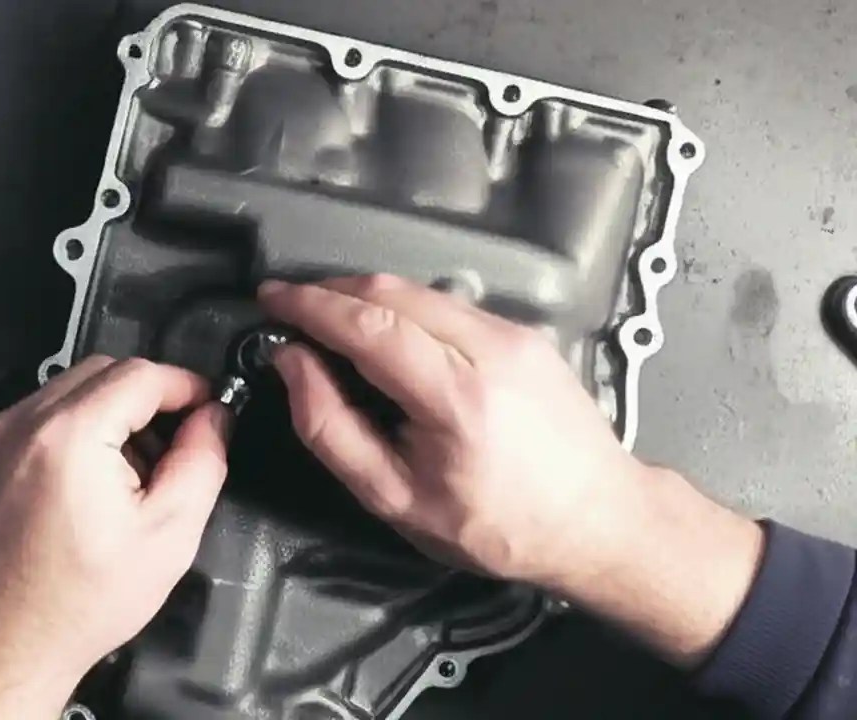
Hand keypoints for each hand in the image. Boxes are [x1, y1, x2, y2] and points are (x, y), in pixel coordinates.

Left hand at [0, 357, 228, 719]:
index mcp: (69, 436)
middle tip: (178, 443)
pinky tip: (94, 483)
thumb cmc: (75, 606)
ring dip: (113, 412)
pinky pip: (42, 416)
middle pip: (104, 371)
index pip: (142, 374)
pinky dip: (78, 429)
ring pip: (71, 389)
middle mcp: (23, 424)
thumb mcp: (168, 536)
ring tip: (135, 473)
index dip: (186, 386)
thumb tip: (213, 418)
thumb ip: (201, 462)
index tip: (209, 408)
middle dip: (149, 397)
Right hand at [260, 275, 763, 666]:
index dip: (310, 305)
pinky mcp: (525, 332)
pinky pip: (447, 303)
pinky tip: (386, 337)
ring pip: (419, 290)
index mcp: (457, 398)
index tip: (273, 300)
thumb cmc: (499, 526)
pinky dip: (403, 309)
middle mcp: (491, 350)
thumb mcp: (396, 500)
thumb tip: (292, 367)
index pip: (368, 325)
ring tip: (330, 324)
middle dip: (330, 292)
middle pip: (391, 292)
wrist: (597, 519)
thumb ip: (332, 429)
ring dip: (365, 297)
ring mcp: (514, 334)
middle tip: (291, 310)